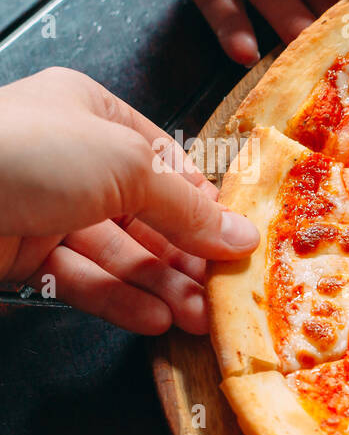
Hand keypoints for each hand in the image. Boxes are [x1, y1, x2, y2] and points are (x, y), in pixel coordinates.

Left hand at [0, 69, 260, 334]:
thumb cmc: (24, 152)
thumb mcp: (127, 165)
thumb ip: (187, 206)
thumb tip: (241, 234)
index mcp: (94, 115)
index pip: (167, 165)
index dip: (205, 206)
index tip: (239, 244)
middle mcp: (71, 159)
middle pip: (147, 215)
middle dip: (187, 257)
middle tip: (222, 295)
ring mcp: (43, 208)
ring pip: (118, 253)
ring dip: (161, 286)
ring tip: (196, 318)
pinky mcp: (19, 256)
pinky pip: (82, 279)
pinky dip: (120, 301)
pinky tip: (153, 319)